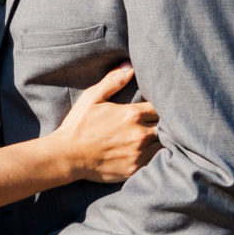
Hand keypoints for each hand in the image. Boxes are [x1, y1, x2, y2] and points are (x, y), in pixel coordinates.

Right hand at [51, 63, 160, 182]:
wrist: (67, 156)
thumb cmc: (79, 125)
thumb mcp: (92, 97)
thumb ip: (113, 81)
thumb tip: (130, 66)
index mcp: (132, 114)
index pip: (160, 107)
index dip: (160, 107)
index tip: (154, 108)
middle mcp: (139, 134)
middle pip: (166, 126)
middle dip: (163, 123)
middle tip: (157, 122)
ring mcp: (139, 153)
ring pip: (162, 144)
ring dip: (159, 140)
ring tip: (154, 137)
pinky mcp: (136, 168)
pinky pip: (155, 160)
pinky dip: (154, 155)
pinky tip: (146, 151)